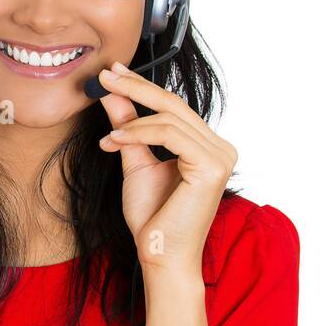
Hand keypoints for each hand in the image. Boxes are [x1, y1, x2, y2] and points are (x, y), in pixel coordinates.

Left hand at [95, 60, 237, 273]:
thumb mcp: (134, 161)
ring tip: (107, 138)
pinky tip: (115, 142)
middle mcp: (220, 147)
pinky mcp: (211, 167)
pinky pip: (170, 135)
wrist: (159, 253)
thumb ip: (127, 127)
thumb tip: (112, 94)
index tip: (113, 72)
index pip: (173, 106)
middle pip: (173, 104)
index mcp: (207, 145)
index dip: (142, 86)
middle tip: (104, 76)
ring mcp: (220, 156)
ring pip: (169, 119)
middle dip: (135, 87)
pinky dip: (138, 133)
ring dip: (130, 122)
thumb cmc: (151, 216)